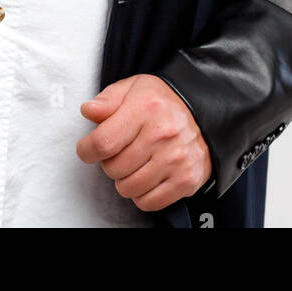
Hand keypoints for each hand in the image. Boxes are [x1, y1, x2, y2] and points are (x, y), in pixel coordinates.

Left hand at [76, 74, 211, 210]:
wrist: (204, 113)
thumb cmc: (163, 102)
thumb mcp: (133, 88)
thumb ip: (108, 99)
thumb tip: (88, 111)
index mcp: (145, 108)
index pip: (103, 142)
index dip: (87, 150)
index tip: (87, 149)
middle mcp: (162, 135)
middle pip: (113, 168)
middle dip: (109, 162)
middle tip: (120, 151)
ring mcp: (176, 159)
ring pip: (128, 188)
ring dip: (124, 179)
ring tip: (134, 163)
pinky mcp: (186, 180)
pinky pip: (149, 202)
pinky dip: (142, 194)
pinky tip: (147, 176)